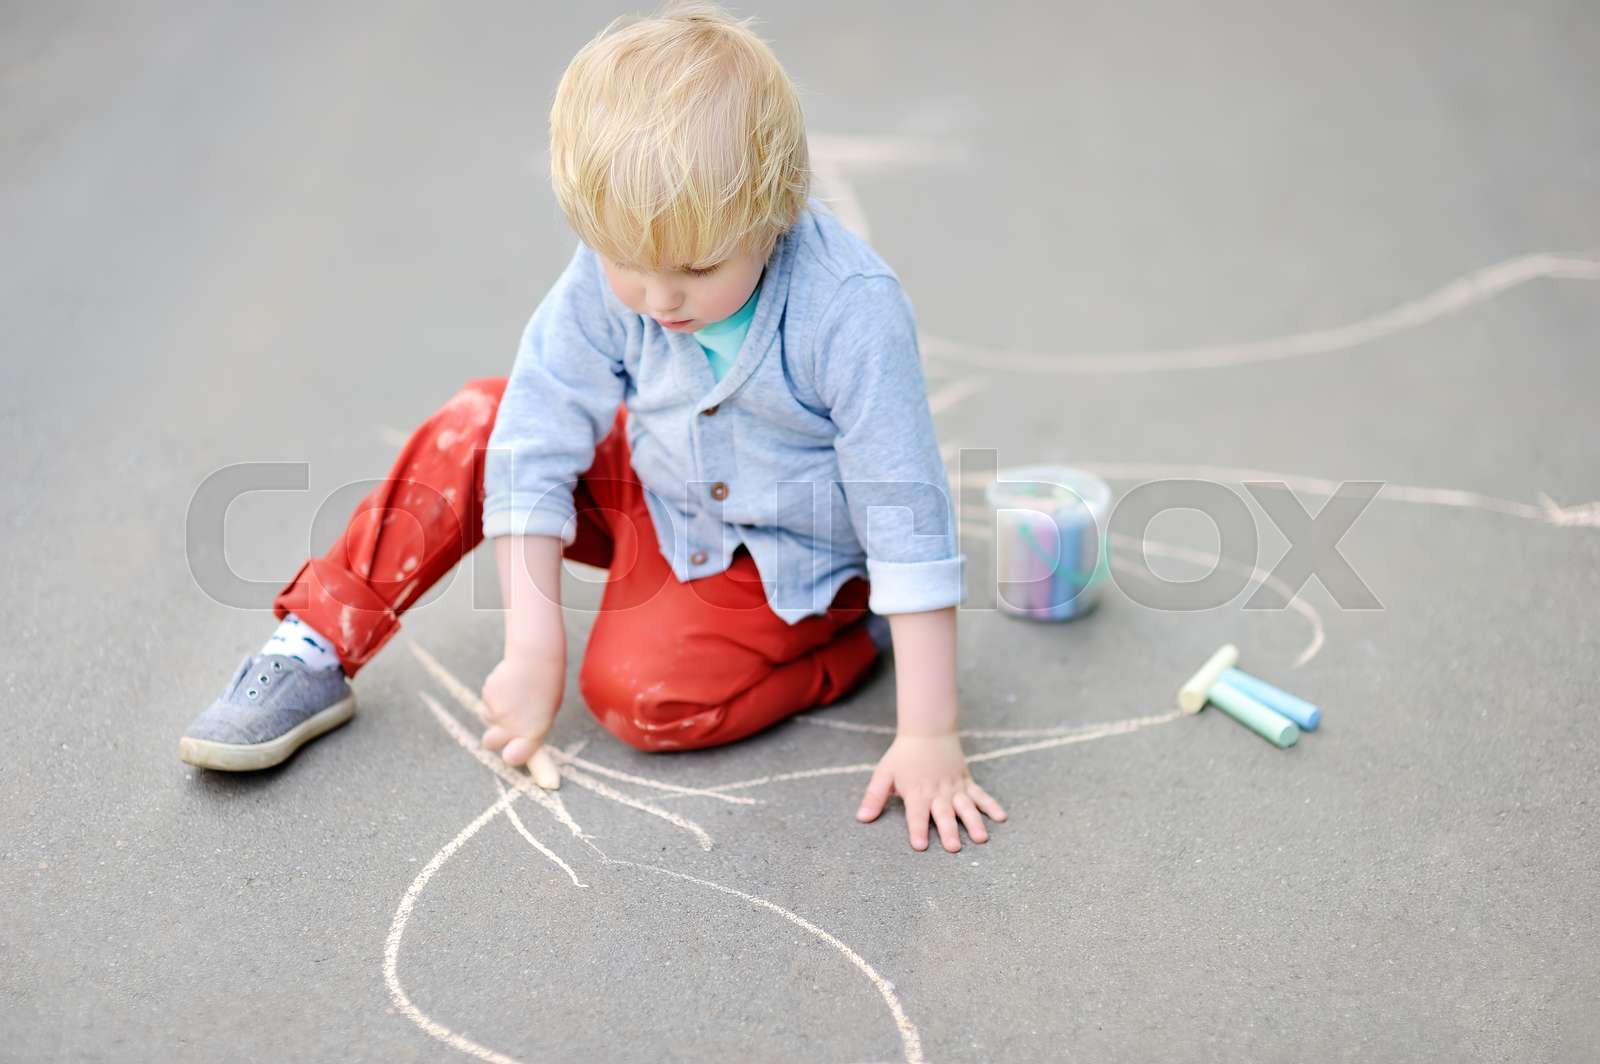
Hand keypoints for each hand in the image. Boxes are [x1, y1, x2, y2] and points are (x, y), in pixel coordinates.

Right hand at [479, 652, 564, 783]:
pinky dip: (495, 694)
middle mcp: (512, 726)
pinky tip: (508, 682)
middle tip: (501, 725)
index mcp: (533, 732)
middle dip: (492, 738)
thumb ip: (531, 728)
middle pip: (489, 743)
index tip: (511, 754)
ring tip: (513, 693)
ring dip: (496, 710)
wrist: (535, 658)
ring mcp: (498, 711)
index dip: (511, 755)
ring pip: (489, 717)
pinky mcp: (488, 696)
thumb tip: (519, 740)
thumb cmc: (546, 684)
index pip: (516, 756)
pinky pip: (488, 700)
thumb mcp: (546, 711)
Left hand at [856, 731, 1006, 851]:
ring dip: (973, 822)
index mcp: (916, 792)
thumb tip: (862, 818)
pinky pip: (981, 795)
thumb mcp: (884, 774)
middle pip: (943, 814)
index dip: (917, 829)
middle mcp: (937, 792)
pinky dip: (991, 805)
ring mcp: (955, 787)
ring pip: (966, 807)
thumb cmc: (903, 756)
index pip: (916, 814)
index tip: (920, 846)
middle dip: (948, 831)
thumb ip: (874, 797)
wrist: (928, 731)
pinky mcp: (967, 781)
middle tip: (954, 848)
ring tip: (981, 838)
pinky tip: (1001, 817)